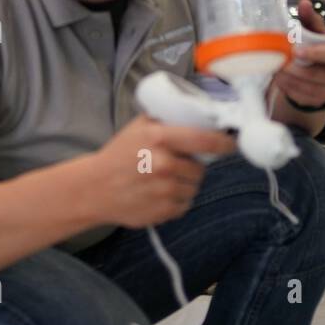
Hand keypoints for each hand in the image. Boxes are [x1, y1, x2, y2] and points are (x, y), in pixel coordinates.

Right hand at [85, 115, 234, 228]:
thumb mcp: (138, 127)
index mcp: (159, 139)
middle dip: (192, 166)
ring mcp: (164, 190)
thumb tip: (198, 113)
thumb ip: (166, 119)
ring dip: (184, 183)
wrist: (94, 188)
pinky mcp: (163, 211)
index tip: (230, 144)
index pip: (205, 139)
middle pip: (200, 168)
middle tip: (174, 164)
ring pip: (194, 187)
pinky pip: (184, 204)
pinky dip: (177, 200)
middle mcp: (164, 165)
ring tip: (163, 179)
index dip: (223, 143)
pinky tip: (158, 193)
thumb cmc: (118, 155)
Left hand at [273, 0, 324, 108]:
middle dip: (296, 68)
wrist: (323, 76)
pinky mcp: (318, 102)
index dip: (318, 53)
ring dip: (288, 77)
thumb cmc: (322, 51)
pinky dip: (287, 86)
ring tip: (276, 66)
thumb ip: (311, 19)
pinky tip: (280, 77)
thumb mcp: (320, 34)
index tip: (297, 51)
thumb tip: (304, 3)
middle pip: (318, 75)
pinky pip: (299, 96)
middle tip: (280, 59)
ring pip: (306, 87)